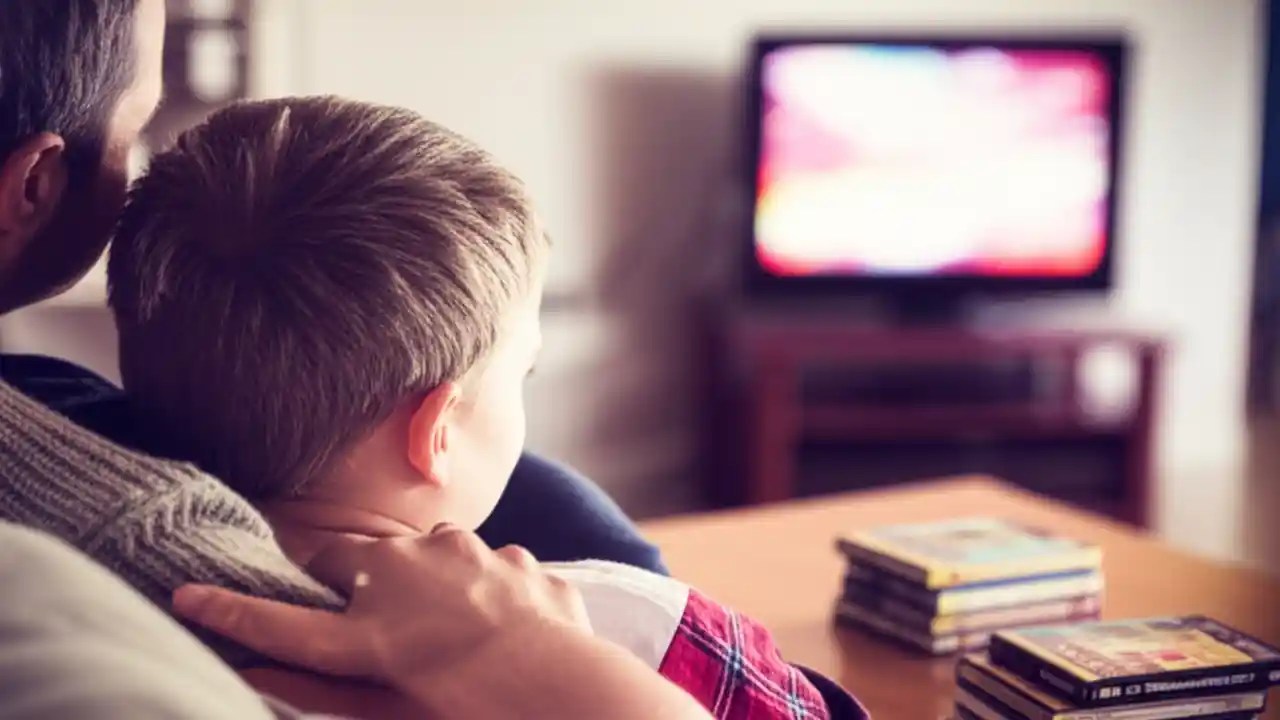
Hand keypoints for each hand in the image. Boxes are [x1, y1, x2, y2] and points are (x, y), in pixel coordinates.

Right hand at [172, 523, 589, 684]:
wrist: (553, 687)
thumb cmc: (456, 698)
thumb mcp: (371, 693)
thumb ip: (308, 678)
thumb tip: (252, 667)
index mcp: (379, 575)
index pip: (313, 568)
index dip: (284, 578)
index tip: (210, 589)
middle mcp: (428, 549)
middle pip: (382, 560)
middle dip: (374, 588)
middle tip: (386, 636)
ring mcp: (486, 551)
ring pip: (447, 560)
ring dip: (440, 588)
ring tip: (453, 641)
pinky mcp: (529, 567)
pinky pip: (502, 577)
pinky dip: (496, 600)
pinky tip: (504, 640)